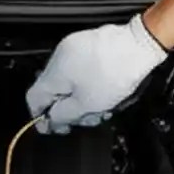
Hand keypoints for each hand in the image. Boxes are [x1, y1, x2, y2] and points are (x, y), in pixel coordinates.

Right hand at [26, 14, 167, 133]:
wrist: (140, 45)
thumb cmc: (116, 71)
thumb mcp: (87, 104)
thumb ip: (63, 115)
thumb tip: (49, 121)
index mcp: (54, 72)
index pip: (34, 99)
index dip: (41, 117)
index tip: (52, 127)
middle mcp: (60, 58)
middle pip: (53, 92)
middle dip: (69, 110)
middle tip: (86, 119)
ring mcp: (74, 50)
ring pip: (68, 84)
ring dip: (82, 100)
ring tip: (102, 107)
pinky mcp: (88, 47)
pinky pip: (80, 72)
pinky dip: (88, 85)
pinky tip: (105, 93)